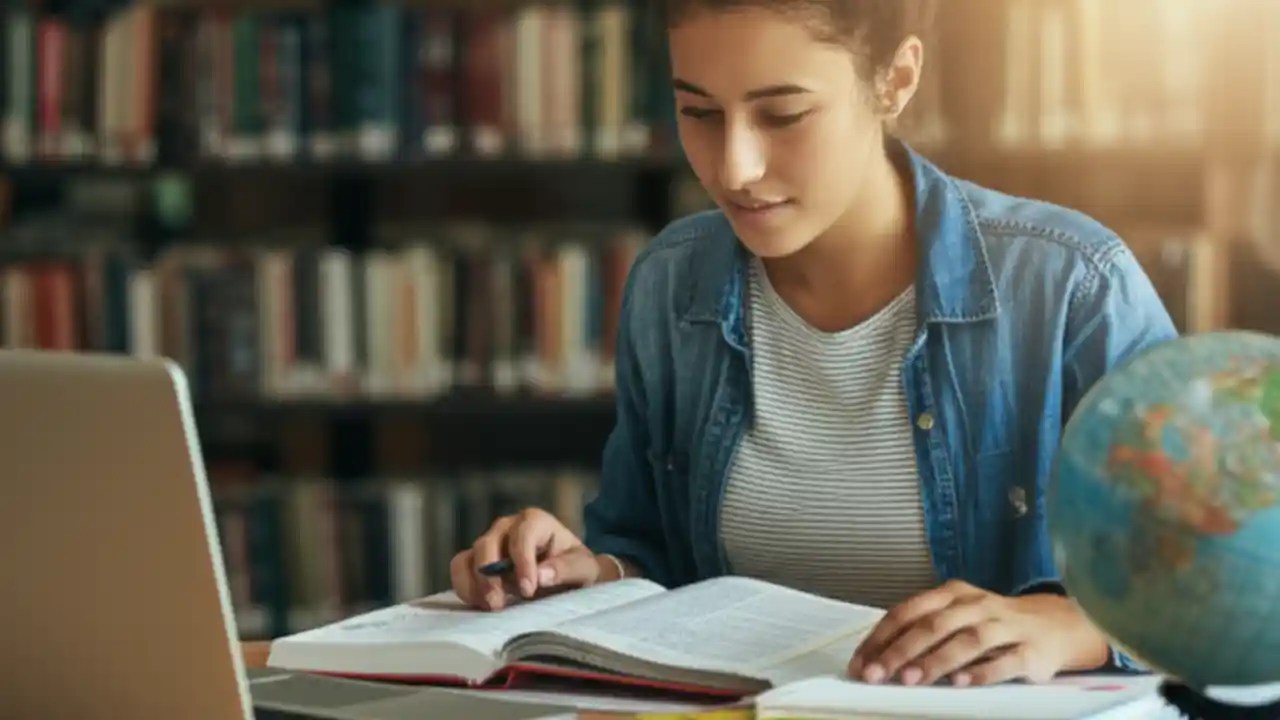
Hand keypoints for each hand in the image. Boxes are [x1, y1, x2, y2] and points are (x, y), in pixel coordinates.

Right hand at [449, 508, 621, 610]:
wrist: (568, 575)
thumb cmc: (576, 566)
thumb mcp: (583, 568)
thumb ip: (565, 569)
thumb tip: (541, 575)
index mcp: (535, 521)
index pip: (523, 535)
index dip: (523, 562)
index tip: (529, 589)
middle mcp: (507, 527)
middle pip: (488, 543)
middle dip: (490, 575)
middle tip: (499, 604)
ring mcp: (490, 543)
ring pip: (469, 557)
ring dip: (474, 583)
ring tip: (490, 606)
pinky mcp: (477, 561)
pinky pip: (460, 569)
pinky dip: (465, 587)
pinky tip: (480, 605)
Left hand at [847, 580, 1109, 686]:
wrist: (1057, 626)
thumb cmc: (994, 625)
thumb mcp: (958, 617)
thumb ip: (924, 632)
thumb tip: (878, 661)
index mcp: (952, 594)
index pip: (908, 611)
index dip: (881, 637)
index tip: (860, 662)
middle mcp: (976, 605)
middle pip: (932, 625)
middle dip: (900, 651)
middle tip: (876, 674)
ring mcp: (1005, 626)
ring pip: (966, 641)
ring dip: (935, 661)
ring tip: (910, 680)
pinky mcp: (1031, 651)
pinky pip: (1005, 661)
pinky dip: (981, 673)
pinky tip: (961, 684)